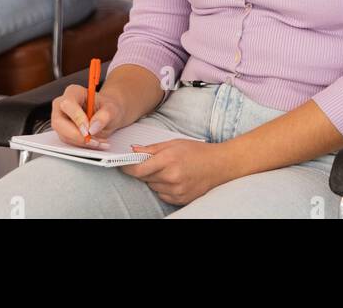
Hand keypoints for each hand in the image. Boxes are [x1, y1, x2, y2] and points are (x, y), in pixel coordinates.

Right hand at [50, 83, 128, 149]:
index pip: (68, 104)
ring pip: (63, 135)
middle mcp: (62, 105)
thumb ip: (105, 115)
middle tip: (92, 140)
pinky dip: (82, 145)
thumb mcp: (112, 108)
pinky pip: (68, 141)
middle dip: (76, 135)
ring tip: (99, 142)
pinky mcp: (62, 132)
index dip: (76, 118)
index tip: (87, 129)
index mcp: (73, 92)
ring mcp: (60, 120)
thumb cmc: (107, 108)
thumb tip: (94, 126)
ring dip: (82, 142)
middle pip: (59, 122)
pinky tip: (95, 143)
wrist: (108, 115)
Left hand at [122, 139, 236, 205]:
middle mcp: (171, 176)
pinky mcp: (180, 199)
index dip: (128, 167)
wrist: (219, 165)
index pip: (138, 169)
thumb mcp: (174, 143)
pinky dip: (164, 188)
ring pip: (153, 187)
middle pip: (144, 178)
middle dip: (146, 171)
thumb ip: (152, 149)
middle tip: (157, 164)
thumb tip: (133, 151)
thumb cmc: (198, 152)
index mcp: (169, 160)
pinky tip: (176, 179)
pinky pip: (162, 195)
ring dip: (155, 180)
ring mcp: (176, 190)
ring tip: (171, 171)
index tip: (123, 165)